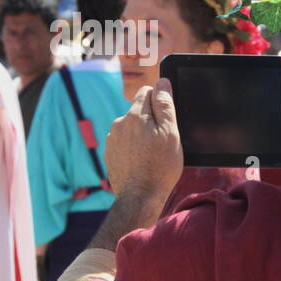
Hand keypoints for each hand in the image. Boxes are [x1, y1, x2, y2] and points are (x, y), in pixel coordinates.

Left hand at [104, 78, 182, 201]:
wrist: (139, 197)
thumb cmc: (160, 166)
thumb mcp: (171, 133)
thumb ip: (165, 105)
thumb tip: (161, 83)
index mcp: (134, 115)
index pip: (147, 92)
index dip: (160, 102)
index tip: (167, 119)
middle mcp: (119, 123)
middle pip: (139, 110)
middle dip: (150, 119)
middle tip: (162, 140)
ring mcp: (112, 139)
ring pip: (131, 127)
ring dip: (140, 134)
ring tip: (151, 154)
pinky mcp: (109, 154)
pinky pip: (124, 142)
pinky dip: (132, 148)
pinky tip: (141, 161)